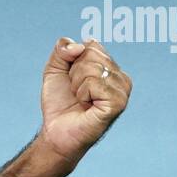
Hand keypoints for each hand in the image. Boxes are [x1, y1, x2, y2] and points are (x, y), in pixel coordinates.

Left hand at [38, 37, 131, 166]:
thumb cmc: (59, 103)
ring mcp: (122, 89)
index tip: (72, 81)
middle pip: (91, 54)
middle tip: (76, 93)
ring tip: (81, 100)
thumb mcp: (54, 70)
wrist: (56, 131)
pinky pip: (94, 83)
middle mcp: (121, 76)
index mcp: (110, 67)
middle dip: (74, 74)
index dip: (72, 62)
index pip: (91, 46)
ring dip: (77, 85)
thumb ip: (61, 50)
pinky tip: (86, 105)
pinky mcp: (118, 102)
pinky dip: (82, 93)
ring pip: (92, 68)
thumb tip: (80, 45)